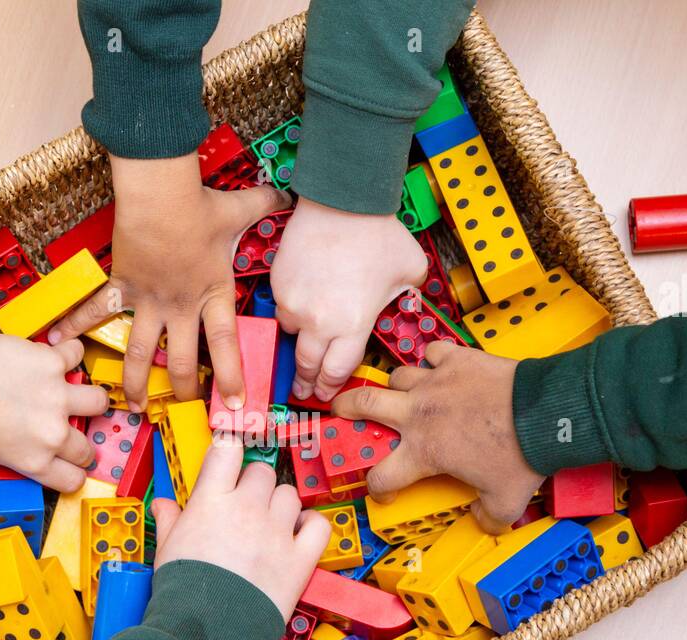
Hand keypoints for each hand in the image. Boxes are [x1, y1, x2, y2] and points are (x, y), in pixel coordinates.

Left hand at [0, 314, 109, 491]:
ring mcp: (57, 397)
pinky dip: (69, 352)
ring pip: (98, 403)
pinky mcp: (53, 364)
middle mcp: (51, 432)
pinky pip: (75, 355)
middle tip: (68, 432)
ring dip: (88, 400)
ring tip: (76, 395)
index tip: (68, 466)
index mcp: (31, 459)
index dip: (71, 475)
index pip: (71, 480)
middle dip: (79, 443)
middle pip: (86, 449)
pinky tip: (59, 354)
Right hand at [49, 153, 289, 410]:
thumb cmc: (199, 205)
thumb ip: (264, 205)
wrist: (159, 196)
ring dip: (136, 381)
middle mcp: (181, 306)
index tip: (235, 402)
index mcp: (213, 293)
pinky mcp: (122, 285)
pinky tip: (60, 341)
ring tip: (134, 406)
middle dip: (183, 389)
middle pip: (182, 360)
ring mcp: (149, 300)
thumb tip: (286, 194)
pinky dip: (77, 324)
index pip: (225, 345)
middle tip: (184, 406)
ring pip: (142, 352)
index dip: (230, 376)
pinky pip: (97, 310)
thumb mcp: (240, 208)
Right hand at [150, 438, 330, 618]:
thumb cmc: (183, 591)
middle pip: (262, 472)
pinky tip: (299, 532)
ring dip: (280, 504)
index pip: (227, 450)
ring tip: (269, 524)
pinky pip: (318, 525)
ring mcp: (276, 532)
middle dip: (254, 484)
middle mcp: (247, 508)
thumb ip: (170, 521)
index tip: (231, 458)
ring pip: (289, 495)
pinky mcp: (299, 558)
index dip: (229, 451)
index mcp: (211, 501)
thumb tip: (164, 505)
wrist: (206, 631)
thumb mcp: (166, 549)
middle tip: (245, 505)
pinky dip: (312, 524)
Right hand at [271, 196, 427, 402]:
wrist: (342, 200)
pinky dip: (291, 309)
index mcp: (353, 326)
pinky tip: (302, 301)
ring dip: (299, 340)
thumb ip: (403, 296)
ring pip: (291, 334)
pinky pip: (282, 306)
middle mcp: (320, 322)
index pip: (337, 372)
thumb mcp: (409, 272)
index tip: (327, 393)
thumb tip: (402, 301)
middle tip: (304, 390)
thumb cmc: (378, 234)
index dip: (331, 386)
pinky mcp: (278, 285)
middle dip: (306, 381)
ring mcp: (294, 304)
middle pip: (307, 365)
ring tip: (304, 343)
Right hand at [330, 341, 544, 533]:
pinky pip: (431, 353)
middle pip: (362, 405)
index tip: (385, 491)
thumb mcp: (504, 501)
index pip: (381, 477)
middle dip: (345, 408)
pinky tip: (441, 368)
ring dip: (396, 387)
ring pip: (396, 377)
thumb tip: (483, 521)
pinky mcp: (455, 359)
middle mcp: (419, 415)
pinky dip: (433, 360)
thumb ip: (487, 516)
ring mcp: (435, 383)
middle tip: (340, 410)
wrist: (545, 413)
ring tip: (403, 393)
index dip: (377, 489)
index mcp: (423, 453)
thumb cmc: (521, 455)